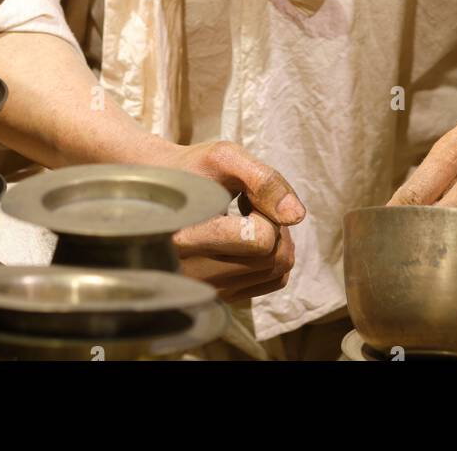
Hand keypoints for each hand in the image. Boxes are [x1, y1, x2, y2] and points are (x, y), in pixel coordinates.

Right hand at [165, 139, 304, 301]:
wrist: (159, 195)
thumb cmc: (193, 170)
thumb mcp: (224, 157)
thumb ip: (264, 180)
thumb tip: (297, 216)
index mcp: (186, 237)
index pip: (261, 238)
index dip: (266, 211)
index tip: (246, 196)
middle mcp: (193, 275)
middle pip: (274, 257)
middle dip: (274, 224)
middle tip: (249, 204)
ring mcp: (207, 292)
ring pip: (277, 271)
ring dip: (274, 240)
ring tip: (245, 220)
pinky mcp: (221, 298)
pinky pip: (273, 281)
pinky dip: (271, 256)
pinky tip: (247, 239)